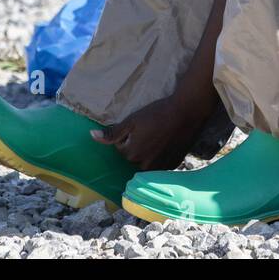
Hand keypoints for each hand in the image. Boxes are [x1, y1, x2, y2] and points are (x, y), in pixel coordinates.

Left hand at [91, 93, 211, 169]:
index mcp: (132, 155)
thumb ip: (112, 133)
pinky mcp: (173, 165)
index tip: (138, 127)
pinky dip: (160, 156)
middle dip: (137, 146)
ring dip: (148, 153)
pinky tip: (167, 143)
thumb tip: (91, 136)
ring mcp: (161, 167)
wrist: (187, 111)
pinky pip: (160, 165)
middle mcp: (145, 166)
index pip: (121, 149)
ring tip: (158, 137)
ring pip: (147, 163)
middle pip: (134, 158)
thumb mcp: (132, 120)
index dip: (127, 136)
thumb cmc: (158, 113)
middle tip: (148, 131)